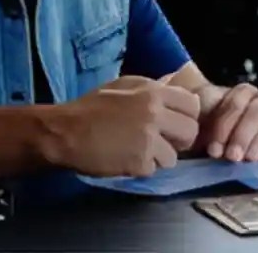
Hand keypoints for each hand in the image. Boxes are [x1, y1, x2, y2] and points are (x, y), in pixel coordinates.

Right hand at [45, 76, 200, 177]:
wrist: (65, 131)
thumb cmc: (91, 107)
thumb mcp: (124, 86)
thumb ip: (151, 89)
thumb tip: (173, 88)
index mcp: (153, 93)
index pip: (193, 105)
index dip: (187, 116)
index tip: (175, 123)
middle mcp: (155, 115)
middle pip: (190, 132)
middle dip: (179, 140)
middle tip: (163, 142)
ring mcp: (148, 140)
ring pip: (173, 157)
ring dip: (159, 158)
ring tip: (140, 152)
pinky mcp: (138, 162)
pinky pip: (153, 169)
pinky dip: (141, 168)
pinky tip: (126, 160)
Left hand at [196, 83, 257, 162]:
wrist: (225, 135)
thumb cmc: (212, 127)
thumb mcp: (201, 119)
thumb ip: (200, 116)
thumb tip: (197, 120)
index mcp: (243, 92)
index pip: (236, 104)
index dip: (225, 127)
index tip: (214, 149)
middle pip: (257, 111)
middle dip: (243, 135)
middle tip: (232, 156)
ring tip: (248, 159)